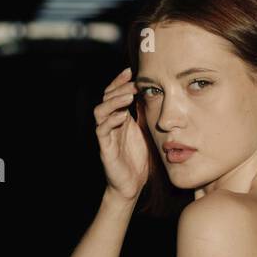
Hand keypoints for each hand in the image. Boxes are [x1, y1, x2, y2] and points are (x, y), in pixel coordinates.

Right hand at [93, 66, 149, 201]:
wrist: (132, 185)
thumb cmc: (139, 159)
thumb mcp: (146, 132)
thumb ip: (146, 116)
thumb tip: (156, 95)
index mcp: (120, 118)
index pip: (114, 94)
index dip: (120, 81)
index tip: (131, 71)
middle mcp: (110, 124)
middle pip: (106, 98)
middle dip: (118, 88)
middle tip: (132, 83)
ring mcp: (106, 136)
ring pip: (100, 112)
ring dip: (113, 102)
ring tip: (128, 97)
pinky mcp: (105, 149)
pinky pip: (102, 131)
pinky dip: (110, 121)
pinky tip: (122, 116)